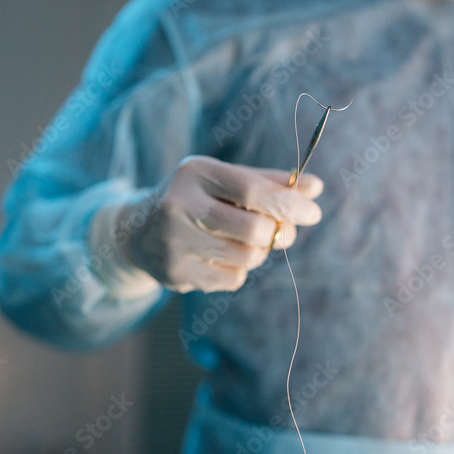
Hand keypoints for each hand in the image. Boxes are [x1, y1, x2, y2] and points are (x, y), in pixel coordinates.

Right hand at [121, 155, 322, 292]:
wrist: (137, 230)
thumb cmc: (197, 199)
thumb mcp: (226, 181)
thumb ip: (270, 183)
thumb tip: (316, 187)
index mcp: (196, 173)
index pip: (254, 191)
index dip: (290, 204)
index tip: (313, 214)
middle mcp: (179, 206)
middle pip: (253, 231)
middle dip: (279, 233)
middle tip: (285, 233)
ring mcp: (174, 242)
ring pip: (246, 258)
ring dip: (259, 253)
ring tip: (247, 242)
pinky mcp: (174, 273)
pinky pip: (232, 279)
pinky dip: (238, 270)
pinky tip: (220, 257)